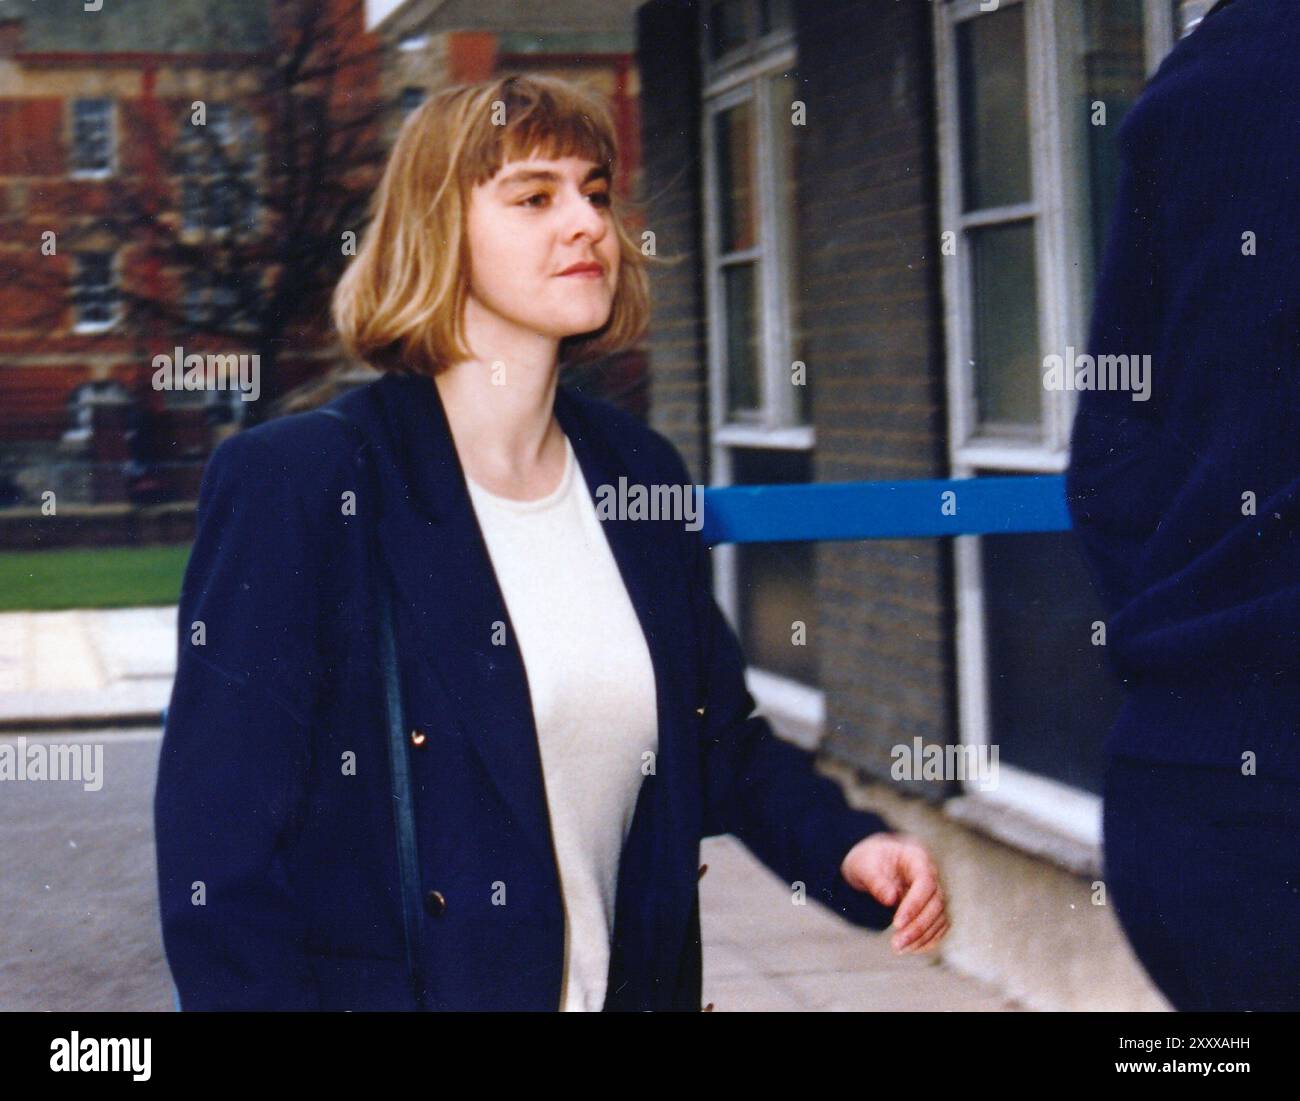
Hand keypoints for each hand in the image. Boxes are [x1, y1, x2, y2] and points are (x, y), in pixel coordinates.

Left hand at [840, 833, 948, 954]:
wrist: (872, 864)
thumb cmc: (869, 861)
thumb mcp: (864, 865)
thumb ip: (876, 880)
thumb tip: (891, 899)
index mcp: (917, 858)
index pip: (926, 882)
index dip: (915, 904)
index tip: (896, 923)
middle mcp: (931, 874)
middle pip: (936, 903)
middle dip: (918, 927)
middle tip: (896, 944)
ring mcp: (934, 892)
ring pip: (940, 918)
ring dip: (923, 937)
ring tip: (900, 948)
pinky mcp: (933, 908)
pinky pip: (939, 926)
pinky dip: (928, 940)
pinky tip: (912, 948)